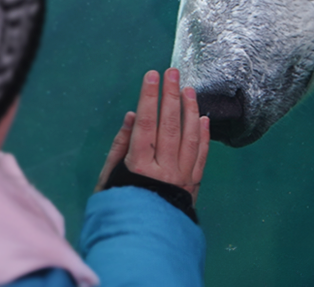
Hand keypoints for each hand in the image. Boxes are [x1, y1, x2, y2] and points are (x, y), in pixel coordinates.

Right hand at [95, 68, 210, 202]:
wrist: (141, 241)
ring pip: (189, 137)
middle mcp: (163, 169)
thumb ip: (121, 146)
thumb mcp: (109, 179)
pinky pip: (202, 156)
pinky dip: (204, 136)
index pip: (146, 124)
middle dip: (171, 95)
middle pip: (169, 125)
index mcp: (139, 166)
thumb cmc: (119, 207)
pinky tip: (203, 118)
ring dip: (189, 110)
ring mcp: (181, 177)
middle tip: (172, 72)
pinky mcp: (193, 185)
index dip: (149, 98)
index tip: (151, 76)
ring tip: (189, 89)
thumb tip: (133, 116)